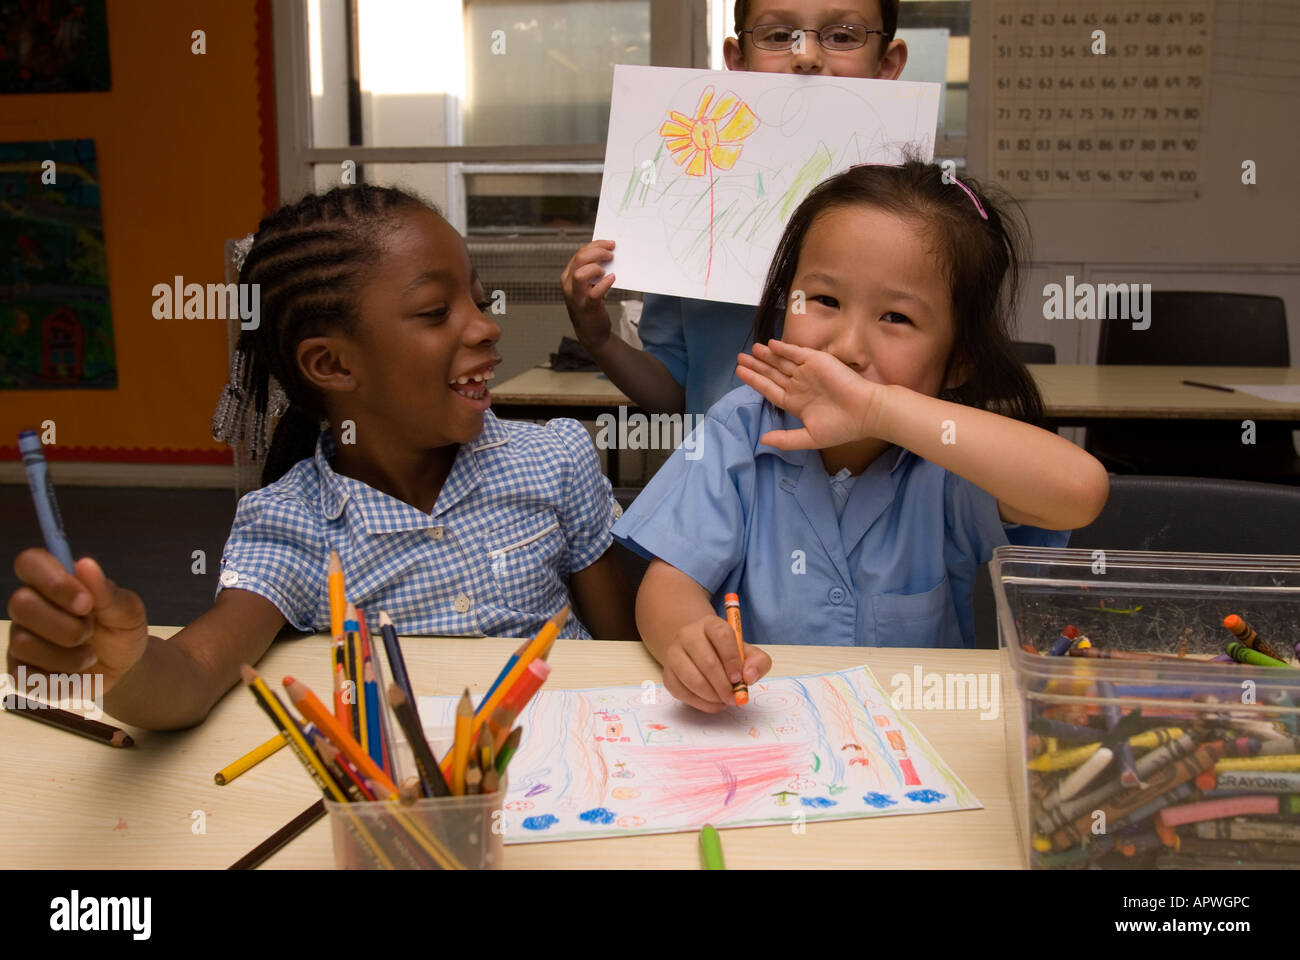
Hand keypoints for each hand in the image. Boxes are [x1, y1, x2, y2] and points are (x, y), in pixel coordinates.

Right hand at [7, 549, 149, 693]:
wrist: (124, 668)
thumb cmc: (121, 629)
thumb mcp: (127, 610)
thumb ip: (106, 591)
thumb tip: (85, 564)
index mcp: (54, 580)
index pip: (30, 563)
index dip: (53, 581)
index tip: (85, 603)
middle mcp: (30, 605)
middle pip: (20, 604)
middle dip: (65, 625)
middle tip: (91, 631)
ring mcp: (21, 637)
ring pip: (23, 643)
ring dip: (67, 655)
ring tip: (90, 655)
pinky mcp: (20, 670)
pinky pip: (24, 675)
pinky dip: (59, 679)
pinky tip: (77, 674)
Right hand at [560, 240, 616, 349]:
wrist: (591, 331)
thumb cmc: (591, 305)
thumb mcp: (588, 285)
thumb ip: (592, 271)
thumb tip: (609, 253)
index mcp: (568, 276)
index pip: (580, 254)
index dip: (596, 245)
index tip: (610, 244)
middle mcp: (569, 285)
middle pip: (579, 260)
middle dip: (598, 252)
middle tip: (611, 254)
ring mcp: (576, 297)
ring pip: (580, 275)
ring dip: (596, 268)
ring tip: (607, 270)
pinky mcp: (587, 308)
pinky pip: (594, 293)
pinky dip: (604, 284)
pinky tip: (612, 279)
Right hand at [660, 614, 770, 712]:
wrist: (698, 653)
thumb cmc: (726, 654)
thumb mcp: (747, 653)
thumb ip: (758, 662)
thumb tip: (748, 677)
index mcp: (710, 624)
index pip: (722, 636)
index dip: (733, 660)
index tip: (739, 679)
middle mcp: (688, 634)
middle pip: (707, 661)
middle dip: (724, 686)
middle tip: (734, 698)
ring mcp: (673, 653)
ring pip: (693, 679)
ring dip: (712, 697)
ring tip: (724, 701)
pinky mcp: (667, 674)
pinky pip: (682, 692)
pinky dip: (701, 704)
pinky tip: (713, 703)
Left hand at [736, 339, 885, 449]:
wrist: (865, 412)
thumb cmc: (841, 428)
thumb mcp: (809, 438)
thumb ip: (785, 439)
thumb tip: (762, 440)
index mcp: (796, 403)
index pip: (769, 390)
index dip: (755, 381)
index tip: (740, 373)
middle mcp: (800, 386)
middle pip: (772, 373)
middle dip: (756, 366)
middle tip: (739, 358)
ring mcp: (807, 372)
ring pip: (781, 361)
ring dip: (766, 356)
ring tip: (751, 350)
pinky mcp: (817, 361)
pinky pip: (796, 353)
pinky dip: (783, 348)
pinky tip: (770, 345)